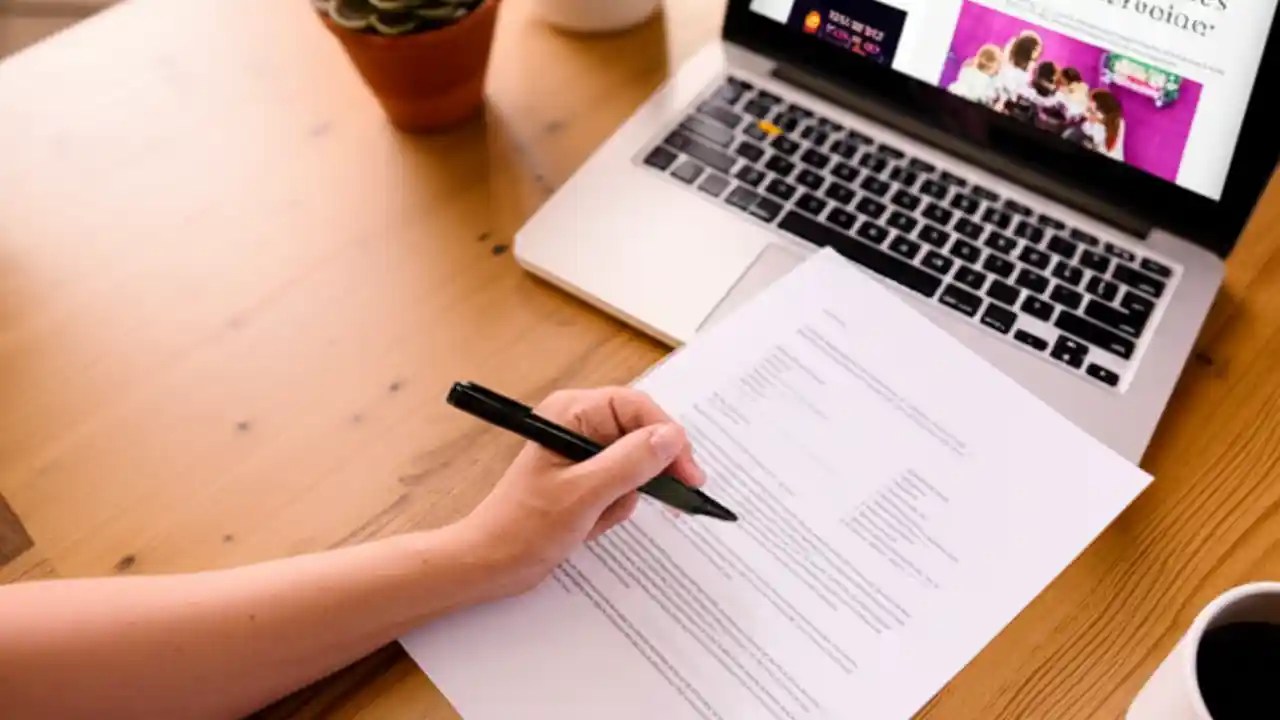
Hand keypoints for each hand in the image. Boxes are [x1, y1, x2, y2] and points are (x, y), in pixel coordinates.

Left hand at [452, 387, 704, 598]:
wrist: (491, 563)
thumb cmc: (526, 526)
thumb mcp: (584, 494)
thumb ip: (630, 463)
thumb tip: (672, 437)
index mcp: (572, 412)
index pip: (638, 407)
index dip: (668, 436)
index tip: (688, 473)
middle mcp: (578, 423)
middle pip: (640, 434)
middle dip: (644, 472)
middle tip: (654, 500)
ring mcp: (582, 452)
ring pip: (634, 465)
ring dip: (624, 497)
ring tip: (595, 517)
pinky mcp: (584, 478)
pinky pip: (621, 486)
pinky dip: (613, 508)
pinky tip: (589, 524)